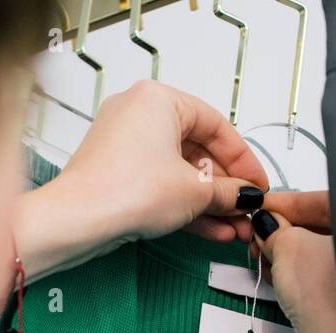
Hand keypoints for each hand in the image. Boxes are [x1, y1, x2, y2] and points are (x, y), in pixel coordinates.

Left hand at [15, 82, 269, 281]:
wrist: (78, 221)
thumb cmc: (125, 191)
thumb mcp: (195, 192)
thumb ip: (229, 192)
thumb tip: (245, 196)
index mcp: (159, 99)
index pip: (217, 125)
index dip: (244, 160)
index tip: (257, 184)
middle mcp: (140, 114)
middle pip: (198, 151)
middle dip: (226, 188)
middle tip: (247, 210)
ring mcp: (126, 145)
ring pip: (181, 173)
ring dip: (210, 203)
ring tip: (234, 227)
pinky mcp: (118, 174)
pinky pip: (162, 185)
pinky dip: (185, 205)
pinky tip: (212, 229)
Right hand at [250, 207, 335, 332]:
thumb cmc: (321, 290)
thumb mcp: (288, 246)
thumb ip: (274, 228)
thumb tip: (266, 223)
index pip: (322, 201)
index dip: (287, 203)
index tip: (260, 207)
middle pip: (319, 227)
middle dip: (284, 229)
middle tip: (257, 233)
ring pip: (316, 253)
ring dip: (286, 252)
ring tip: (260, 255)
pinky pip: (318, 276)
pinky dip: (296, 273)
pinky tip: (273, 274)